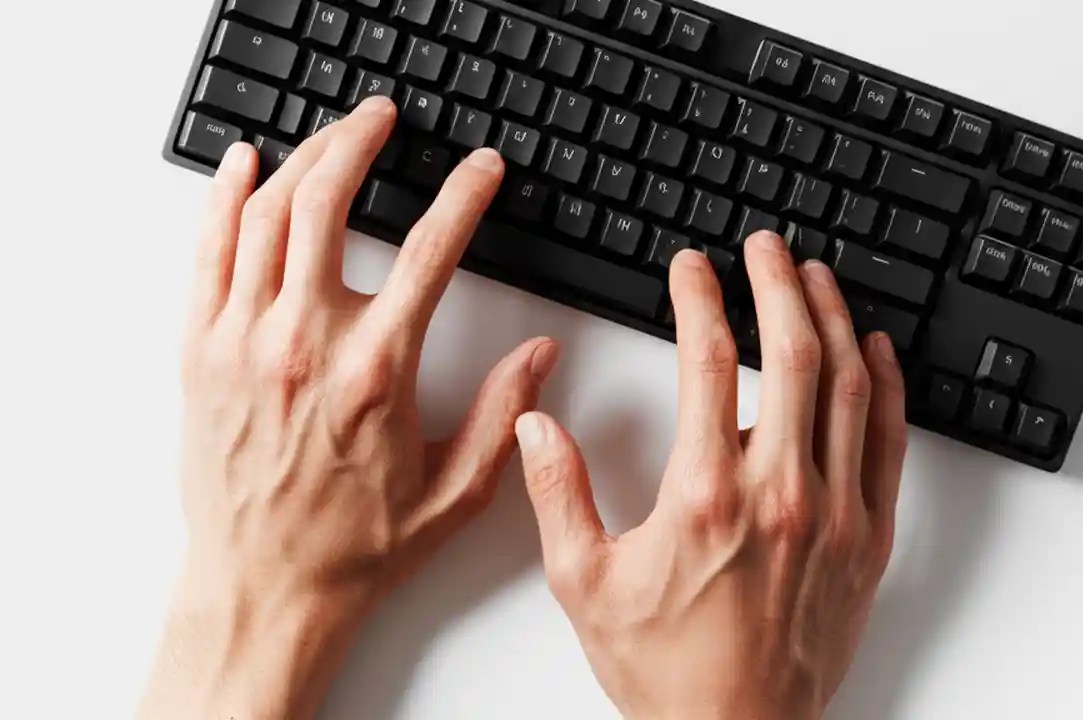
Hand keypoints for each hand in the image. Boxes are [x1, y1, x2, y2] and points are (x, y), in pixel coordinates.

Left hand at [141, 97, 557, 718]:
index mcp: (375, 371)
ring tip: (332, 134)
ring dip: (302, 158)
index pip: (429, 251)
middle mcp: (304, 343)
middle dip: (361, 142)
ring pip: (266, 214)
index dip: (464, 196)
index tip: (481, 170)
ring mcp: (243, 342)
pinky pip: (209, 253)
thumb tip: (542, 354)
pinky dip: (225, 199)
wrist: (264, 587)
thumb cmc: (354, 545)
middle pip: (327, 203)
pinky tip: (245, 168)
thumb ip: (503, 413)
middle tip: (384, 118)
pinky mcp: (201, 353)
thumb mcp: (455, 490)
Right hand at [515, 233, 906, 719]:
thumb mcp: (585, 585)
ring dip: (833, 317)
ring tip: (814, 276)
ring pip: (847, 385)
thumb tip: (536, 426)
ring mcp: (835, 513)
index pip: (707, 361)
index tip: (692, 268)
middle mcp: (780, 492)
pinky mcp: (869, 539)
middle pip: (792, 353)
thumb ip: (558, 495)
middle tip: (763, 245)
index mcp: (705, 495)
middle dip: (777, 282)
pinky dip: (886, 385)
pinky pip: (889, 442)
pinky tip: (875, 348)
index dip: (701, 298)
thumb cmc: (667, 671)